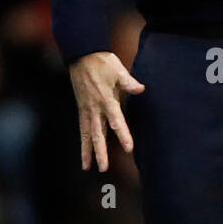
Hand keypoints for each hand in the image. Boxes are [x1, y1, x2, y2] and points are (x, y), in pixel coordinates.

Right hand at [69, 51, 144, 172]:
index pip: (116, 121)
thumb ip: (129, 83)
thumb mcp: (118, 70)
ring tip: (87, 168)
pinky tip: (84, 152)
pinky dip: (83, 141)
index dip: (123, 135)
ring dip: (87, 151)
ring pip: (87, 135)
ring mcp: (86, 109)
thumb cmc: (102, 62)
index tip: (129, 148)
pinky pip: (82, 128)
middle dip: (100, 152)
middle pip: (98, 134)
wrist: (81, 55)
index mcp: (107, 99)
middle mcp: (95, 108)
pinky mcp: (81, 108)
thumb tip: (141, 89)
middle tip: (104, 168)